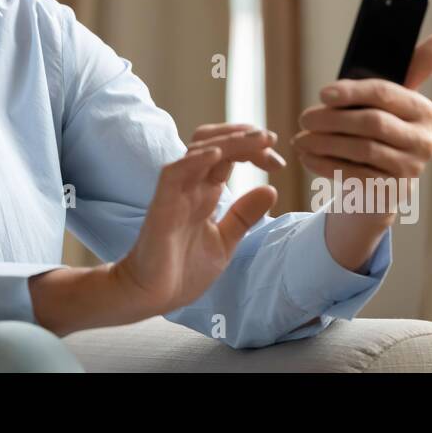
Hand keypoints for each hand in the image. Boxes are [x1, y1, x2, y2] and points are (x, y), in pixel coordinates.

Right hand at [113, 124, 281, 314]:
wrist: (153, 296)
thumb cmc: (182, 270)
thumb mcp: (225, 241)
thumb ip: (244, 215)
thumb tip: (270, 189)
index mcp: (205, 193)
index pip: (229, 155)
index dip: (253, 150)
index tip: (278, 161)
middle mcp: (191, 186)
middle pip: (214, 142)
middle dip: (244, 136)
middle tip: (271, 138)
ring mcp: (176, 193)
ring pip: (197, 149)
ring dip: (229, 139)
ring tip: (256, 138)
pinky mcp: (162, 205)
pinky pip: (175, 172)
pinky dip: (196, 159)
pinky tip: (218, 154)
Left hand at [292, 33, 431, 221]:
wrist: (379, 181)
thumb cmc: (377, 129)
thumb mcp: (386, 100)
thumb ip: (408, 70)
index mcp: (423, 110)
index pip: (385, 93)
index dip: (352, 92)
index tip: (322, 93)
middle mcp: (424, 140)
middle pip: (372, 122)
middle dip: (332, 119)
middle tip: (304, 118)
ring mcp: (412, 168)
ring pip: (362, 149)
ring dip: (324, 143)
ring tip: (300, 139)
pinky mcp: (394, 191)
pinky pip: (356, 175)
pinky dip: (326, 165)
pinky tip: (307, 158)